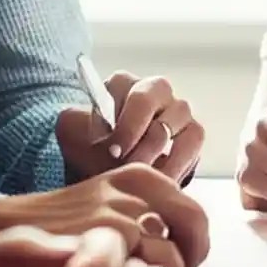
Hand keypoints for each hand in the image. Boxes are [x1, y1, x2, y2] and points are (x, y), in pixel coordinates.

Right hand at [0, 164, 209, 266]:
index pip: (194, 213)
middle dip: (192, 257)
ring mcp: (119, 213)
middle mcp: (135, 189)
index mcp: (142, 176)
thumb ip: (153, 214)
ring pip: (170, 256)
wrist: (16, 225)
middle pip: (194, 226)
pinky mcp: (103, 238)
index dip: (196, 244)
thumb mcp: (115, 204)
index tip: (185, 261)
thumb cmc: (72, 223)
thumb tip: (194, 244)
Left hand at [58, 72, 204, 184]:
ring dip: (156, 152)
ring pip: (176, 117)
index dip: (119, 120)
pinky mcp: (192, 132)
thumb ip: (86, 137)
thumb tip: (110, 151)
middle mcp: (152, 89)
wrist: (105, 176)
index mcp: (120, 84)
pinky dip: (177, 164)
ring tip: (141, 178)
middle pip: (151, 97)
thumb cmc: (89, 152)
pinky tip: (161, 182)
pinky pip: (192, 140)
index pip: (121, 86)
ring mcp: (175, 109)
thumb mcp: (75, 141)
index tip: (112, 151)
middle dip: (138, 135)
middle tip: (126, 165)